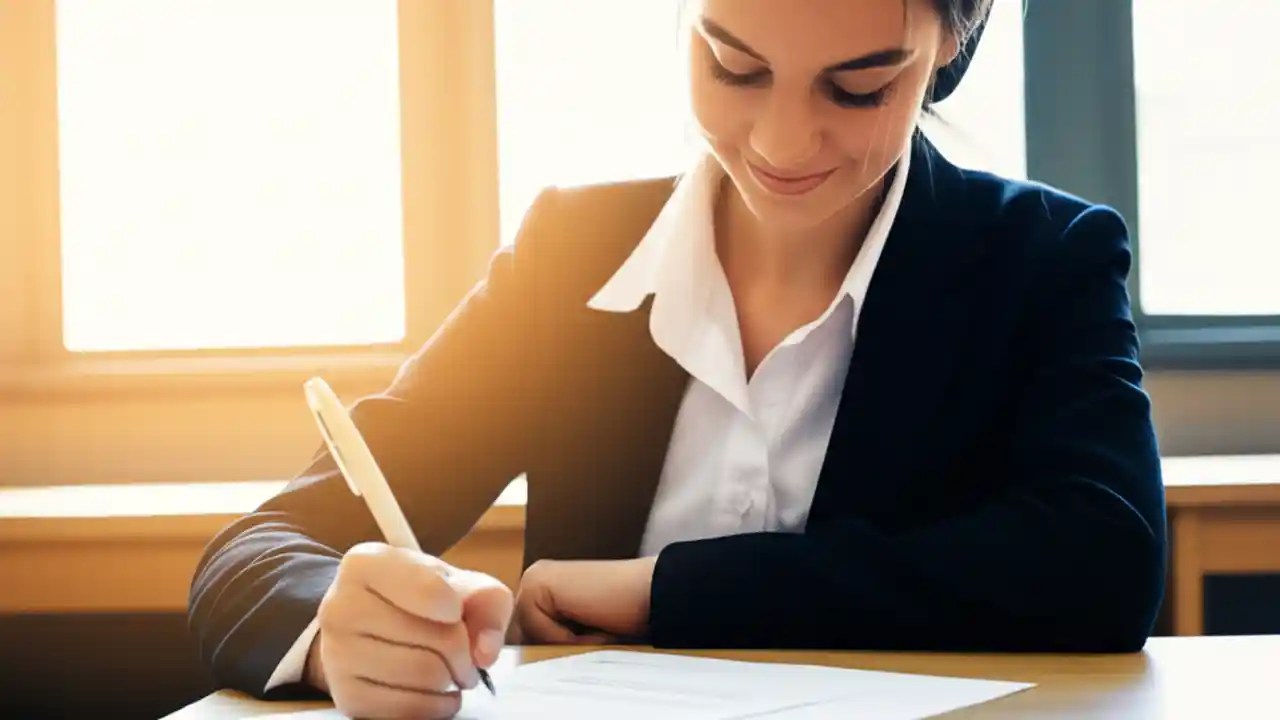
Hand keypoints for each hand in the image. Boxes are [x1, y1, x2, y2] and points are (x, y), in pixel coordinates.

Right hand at [305, 542, 512, 719]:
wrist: (369, 627)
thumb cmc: (418, 598)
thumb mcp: (457, 582)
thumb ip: (486, 601)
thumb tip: (485, 650)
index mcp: (366, 564)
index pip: (430, 589)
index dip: (458, 608)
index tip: (457, 613)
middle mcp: (340, 606)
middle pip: (436, 638)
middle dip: (466, 651)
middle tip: (467, 654)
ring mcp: (337, 655)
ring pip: (425, 676)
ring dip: (452, 679)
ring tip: (451, 670)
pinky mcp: (345, 697)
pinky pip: (408, 710)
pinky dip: (436, 705)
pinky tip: (437, 692)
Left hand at [509, 557, 656, 644]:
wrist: (654, 593)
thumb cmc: (625, 619)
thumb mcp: (580, 637)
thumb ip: (550, 643)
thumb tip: (525, 666)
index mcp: (542, 591)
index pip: (524, 638)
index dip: (547, 653)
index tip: (583, 643)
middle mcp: (533, 580)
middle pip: (519, 636)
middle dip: (549, 647)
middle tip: (589, 635)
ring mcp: (534, 579)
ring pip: (525, 636)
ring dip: (559, 644)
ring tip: (592, 629)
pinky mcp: (539, 583)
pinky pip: (535, 629)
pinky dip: (563, 637)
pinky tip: (590, 620)